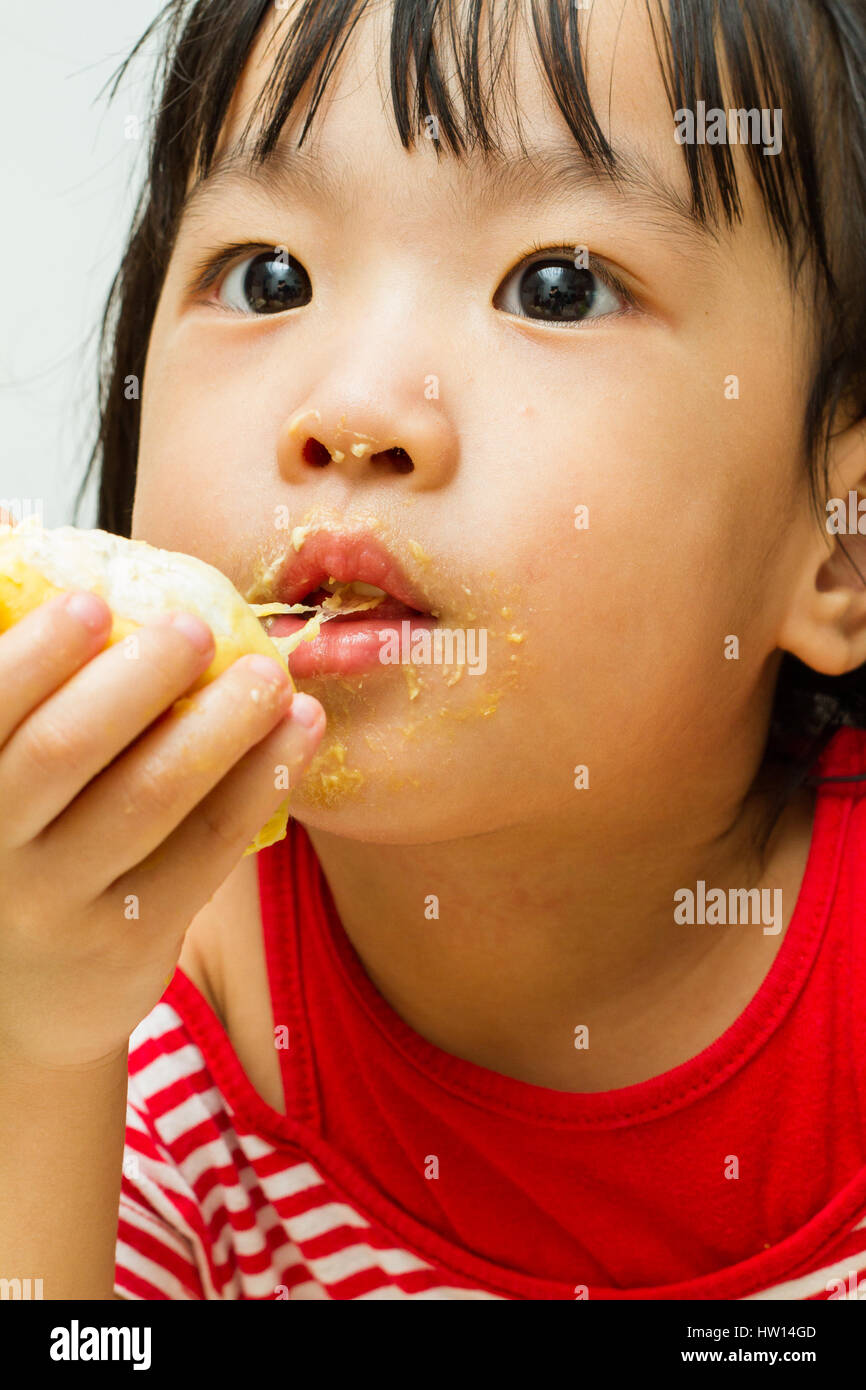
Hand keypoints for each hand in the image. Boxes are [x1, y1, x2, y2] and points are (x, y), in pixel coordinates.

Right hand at [0, 588, 323, 1066]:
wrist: (23, 1004)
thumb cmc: (18, 850)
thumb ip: (24, 705)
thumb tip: (46, 556)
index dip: (34, 658)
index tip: (94, 602)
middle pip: (63, 752)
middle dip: (135, 680)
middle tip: (194, 628)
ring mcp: (59, 904)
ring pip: (149, 800)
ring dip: (219, 727)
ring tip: (270, 674)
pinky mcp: (132, 939)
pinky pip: (207, 847)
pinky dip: (258, 781)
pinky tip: (297, 732)